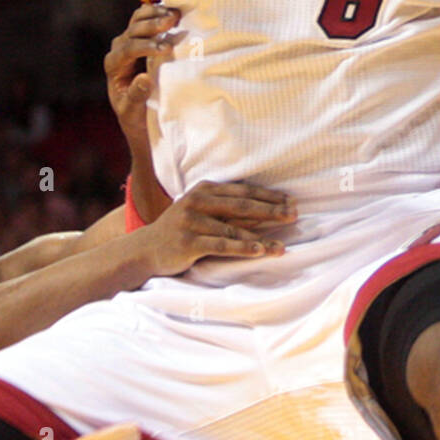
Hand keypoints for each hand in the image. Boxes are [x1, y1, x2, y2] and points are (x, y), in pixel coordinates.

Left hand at [104, 3, 180, 140]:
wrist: (138, 112)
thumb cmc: (134, 113)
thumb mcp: (133, 111)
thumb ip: (136, 95)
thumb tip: (144, 78)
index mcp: (113, 66)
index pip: (128, 50)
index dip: (147, 46)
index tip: (167, 48)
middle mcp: (119, 49)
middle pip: (133, 30)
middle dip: (153, 25)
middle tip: (173, 21)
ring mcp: (129, 40)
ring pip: (138, 19)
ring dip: (156, 13)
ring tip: (175, 13)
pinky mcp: (140, 36)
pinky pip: (145, 17)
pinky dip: (158, 11)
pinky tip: (173, 9)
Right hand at [142, 181, 296, 275]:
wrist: (145, 249)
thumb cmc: (180, 230)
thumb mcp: (200, 211)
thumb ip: (226, 208)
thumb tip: (265, 212)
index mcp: (205, 189)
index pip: (243, 191)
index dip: (269, 196)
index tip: (290, 201)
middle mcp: (198, 201)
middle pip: (243, 205)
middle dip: (271, 210)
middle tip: (294, 215)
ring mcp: (192, 221)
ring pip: (234, 227)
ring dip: (262, 236)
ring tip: (282, 244)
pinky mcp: (188, 242)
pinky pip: (221, 245)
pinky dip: (243, 248)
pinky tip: (259, 250)